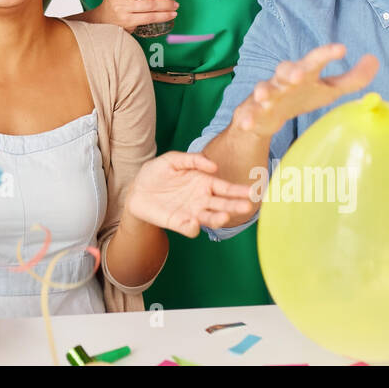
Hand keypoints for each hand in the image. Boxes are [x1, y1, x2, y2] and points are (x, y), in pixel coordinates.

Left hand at [126, 152, 254, 237]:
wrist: (136, 189)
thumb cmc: (157, 172)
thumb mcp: (172, 159)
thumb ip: (192, 159)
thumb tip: (214, 166)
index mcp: (204, 182)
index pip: (225, 187)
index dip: (238, 190)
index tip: (252, 191)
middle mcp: (202, 199)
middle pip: (223, 204)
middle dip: (235, 205)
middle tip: (247, 206)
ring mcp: (192, 212)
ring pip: (210, 218)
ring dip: (218, 218)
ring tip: (224, 216)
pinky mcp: (178, 222)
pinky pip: (189, 228)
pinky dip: (193, 227)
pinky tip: (194, 222)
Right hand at [231, 44, 378, 140]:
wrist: (265, 115)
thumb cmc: (300, 96)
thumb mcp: (328, 89)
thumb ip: (353, 78)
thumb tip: (374, 59)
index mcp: (303, 74)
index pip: (315, 60)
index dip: (326, 54)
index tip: (342, 49)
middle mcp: (283, 81)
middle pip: (285, 71)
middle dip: (290, 71)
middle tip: (299, 74)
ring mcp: (266, 96)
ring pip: (263, 89)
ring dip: (263, 91)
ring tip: (263, 95)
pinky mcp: (252, 112)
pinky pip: (248, 114)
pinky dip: (246, 118)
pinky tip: (246, 123)